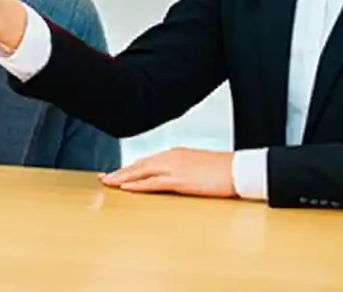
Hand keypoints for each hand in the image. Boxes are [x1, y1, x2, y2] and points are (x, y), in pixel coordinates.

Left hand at [100, 148, 235, 197]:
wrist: (238, 169)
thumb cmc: (221, 169)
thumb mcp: (196, 165)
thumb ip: (180, 168)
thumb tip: (172, 176)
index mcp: (174, 153)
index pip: (146, 161)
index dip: (129, 168)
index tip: (116, 173)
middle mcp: (170, 157)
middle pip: (139, 166)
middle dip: (120, 172)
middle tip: (104, 178)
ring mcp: (174, 168)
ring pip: (141, 173)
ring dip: (122, 178)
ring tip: (108, 183)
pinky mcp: (179, 180)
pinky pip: (153, 183)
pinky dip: (137, 185)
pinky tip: (125, 188)